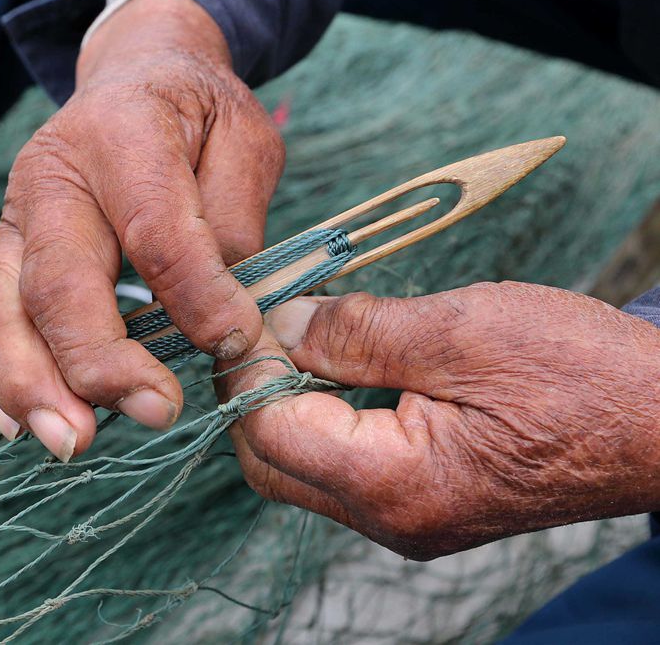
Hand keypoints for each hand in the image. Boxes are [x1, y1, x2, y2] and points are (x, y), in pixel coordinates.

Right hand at [0, 0, 285, 461]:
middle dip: (100, 359)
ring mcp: (16, 220)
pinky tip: (21, 425)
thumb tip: (221, 318)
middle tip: (154, 412)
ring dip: (33, 384)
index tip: (236, 343)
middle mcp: (50, 177)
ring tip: (72, 442)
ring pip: (4, 310)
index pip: (155, 230)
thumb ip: (234, 221)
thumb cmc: (195, 117)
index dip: (196, 295)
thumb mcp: (243, 141)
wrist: (134, 80)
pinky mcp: (5, 256)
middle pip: (59, 280)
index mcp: (119, 133)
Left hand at [216, 282, 659, 559]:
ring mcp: (405, 520)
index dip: (247, 368)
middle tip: (264, 321)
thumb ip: (355, 331)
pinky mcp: (422, 505)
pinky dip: (323, 417)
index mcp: (393, 484)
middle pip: (271, 461)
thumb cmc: (582, 373)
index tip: (250, 309)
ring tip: (298, 335)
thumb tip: (277, 324)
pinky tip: (337, 367)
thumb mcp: (460, 330)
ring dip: (285, 402)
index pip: (269, 430)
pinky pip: (342, 468)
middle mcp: (390, 520)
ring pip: (300, 468)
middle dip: (253, 390)